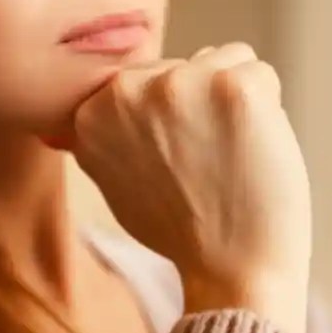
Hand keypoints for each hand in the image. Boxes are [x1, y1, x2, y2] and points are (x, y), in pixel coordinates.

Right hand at [68, 43, 311, 332]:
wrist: (233, 273)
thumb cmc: (184, 231)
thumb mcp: (115, 182)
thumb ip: (101, 139)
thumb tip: (60, 128)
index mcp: (92, 110)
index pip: (152, 75)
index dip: (177, 120)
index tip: (176, 163)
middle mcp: (127, 90)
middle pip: (190, 63)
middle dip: (206, 105)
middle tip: (205, 165)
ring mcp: (180, 84)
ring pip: (228, 59)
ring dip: (237, 101)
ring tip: (229, 157)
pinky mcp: (234, 87)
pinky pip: (262, 74)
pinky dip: (271, 111)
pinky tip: (253, 153)